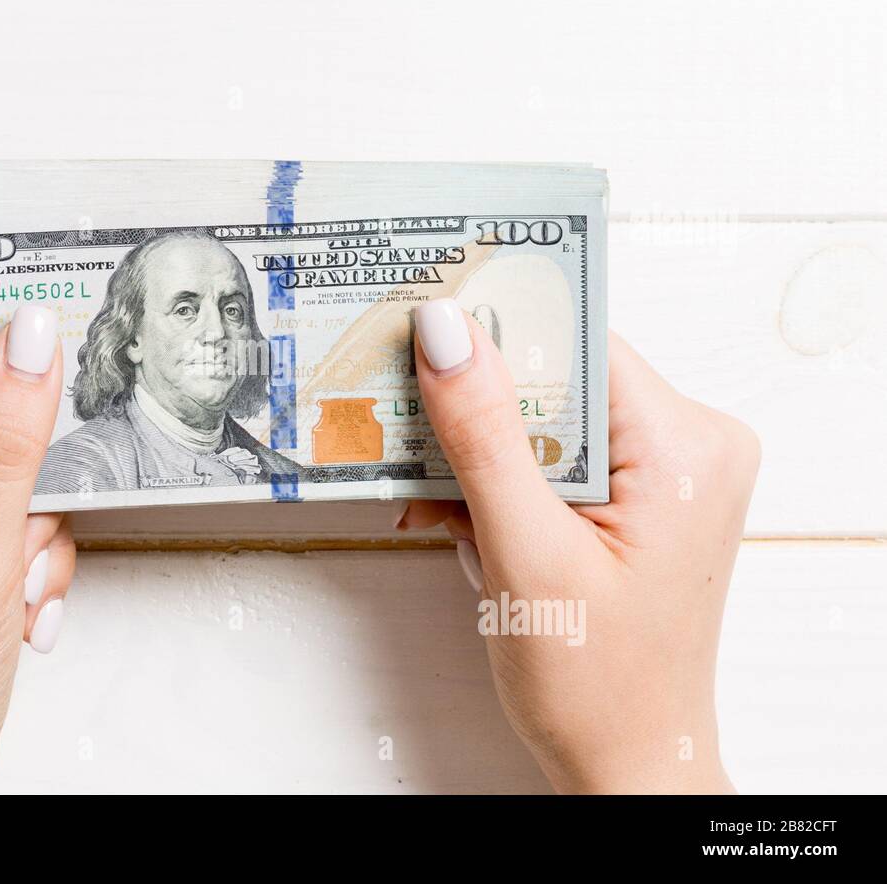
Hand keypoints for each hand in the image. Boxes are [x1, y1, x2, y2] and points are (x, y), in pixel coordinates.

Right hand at [400, 298, 759, 793]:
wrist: (626, 764)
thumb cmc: (598, 685)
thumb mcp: (527, 554)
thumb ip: (482, 436)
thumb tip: (445, 331)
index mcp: (685, 446)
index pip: (577, 343)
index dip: (494, 333)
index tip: (418, 330)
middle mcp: (688, 446)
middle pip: (557, 379)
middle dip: (476, 416)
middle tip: (406, 433)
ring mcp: (665, 473)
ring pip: (544, 420)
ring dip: (479, 459)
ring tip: (439, 505)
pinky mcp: (637, 498)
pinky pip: (552, 458)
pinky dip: (500, 486)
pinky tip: (466, 525)